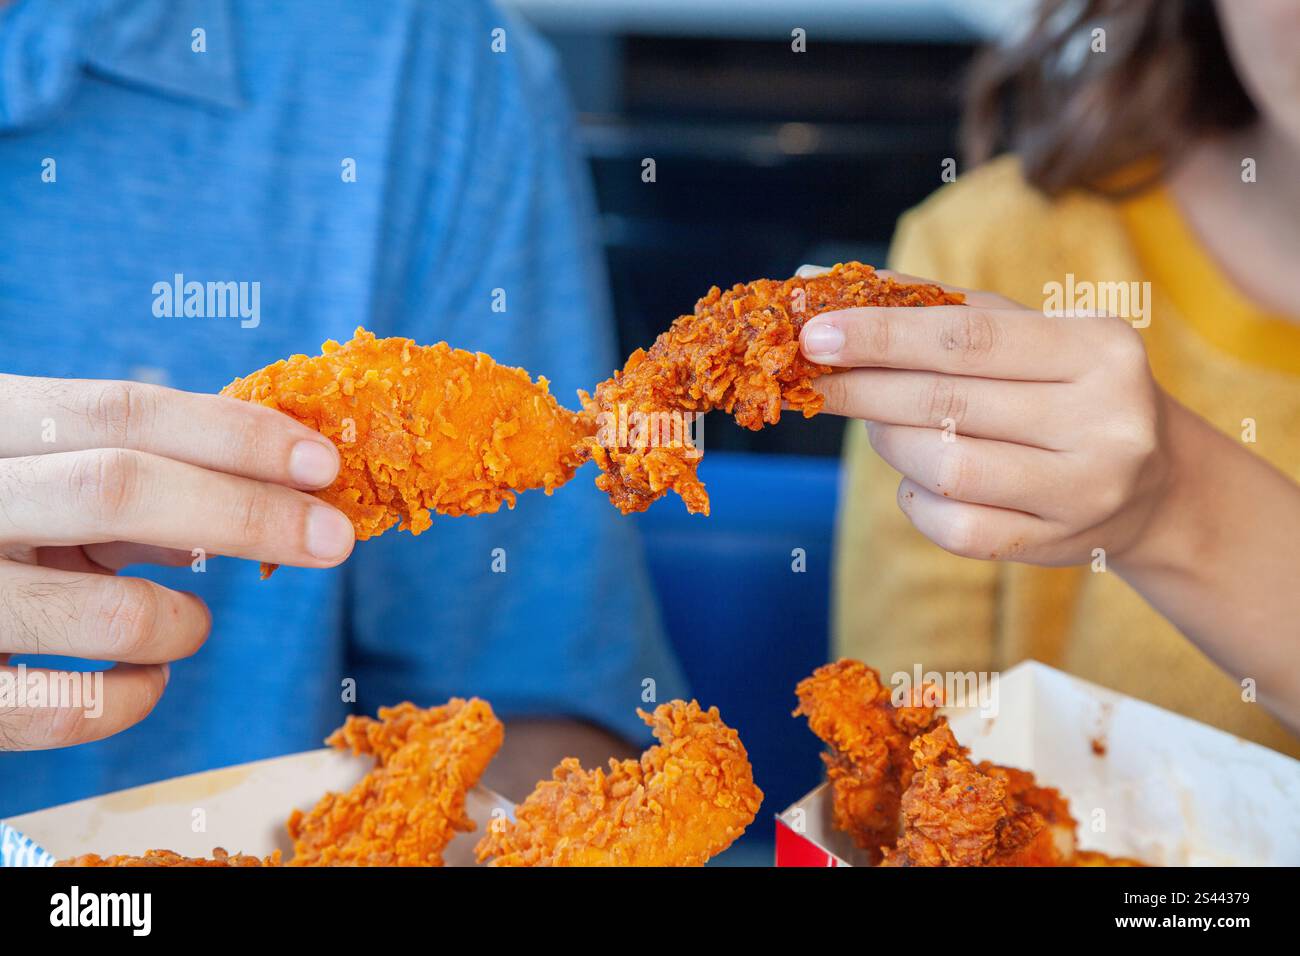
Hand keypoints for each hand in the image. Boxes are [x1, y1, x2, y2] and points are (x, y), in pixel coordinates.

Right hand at [0, 374, 354, 749]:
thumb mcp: (37, 471)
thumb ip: (126, 470)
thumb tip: (276, 479)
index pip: (122, 411)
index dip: (234, 434)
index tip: (324, 461)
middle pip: (123, 490)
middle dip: (251, 512)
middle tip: (335, 538)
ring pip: (108, 610)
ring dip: (184, 619)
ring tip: (193, 621)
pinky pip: (66, 711)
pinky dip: (136, 697)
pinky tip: (148, 677)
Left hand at [797, 266, 1174, 566]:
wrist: (1154, 483)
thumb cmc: (1062, 387)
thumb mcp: (1022, 332)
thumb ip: (929, 306)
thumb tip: (817, 282)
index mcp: (1097, 349)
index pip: (968, 339)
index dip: (882, 336)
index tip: (815, 335)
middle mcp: (1104, 420)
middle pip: (948, 404)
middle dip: (864, 388)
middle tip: (813, 378)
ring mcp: (1085, 491)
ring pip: (945, 469)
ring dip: (891, 443)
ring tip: (882, 423)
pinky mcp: (1055, 544)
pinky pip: (953, 526)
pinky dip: (915, 500)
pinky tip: (919, 479)